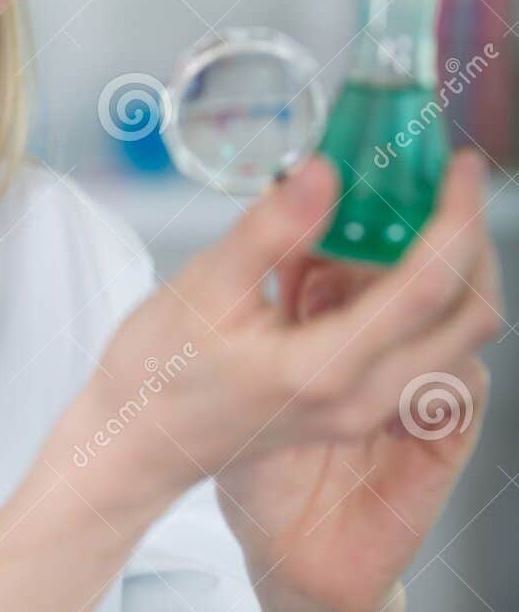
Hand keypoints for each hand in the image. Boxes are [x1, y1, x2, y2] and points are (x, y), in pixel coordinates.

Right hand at [68, 148, 500, 536]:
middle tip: (447, 185)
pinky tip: (379, 258)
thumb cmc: (156, 375)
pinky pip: (425, 352)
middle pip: (471, 319)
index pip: (429, 288)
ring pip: (456, 339)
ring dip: (456, 272)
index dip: (457, 217)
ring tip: (415, 214)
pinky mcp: (358, 406)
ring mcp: (364, 409)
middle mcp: (361, 398)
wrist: (137, 444)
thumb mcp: (203, 288)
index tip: (459, 167)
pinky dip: (427, 300)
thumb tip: (324, 171)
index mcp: (326, 368)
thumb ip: (270, 230)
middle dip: (475, 243)